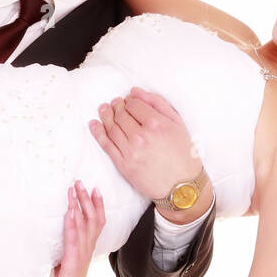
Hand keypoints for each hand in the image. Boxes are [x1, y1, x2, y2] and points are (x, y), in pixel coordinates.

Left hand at [49, 181, 103, 276]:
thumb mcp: (70, 256)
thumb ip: (70, 243)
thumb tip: (62, 228)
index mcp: (88, 244)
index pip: (97, 220)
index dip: (97, 204)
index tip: (94, 188)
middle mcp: (88, 245)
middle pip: (92, 217)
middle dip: (86, 199)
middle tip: (81, 182)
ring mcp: (81, 251)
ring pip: (84, 224)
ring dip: (79, 206)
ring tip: (74, 191)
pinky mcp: (73, 258)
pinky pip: (73, 238)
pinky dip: (72, 224)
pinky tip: (70, 212)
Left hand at [88, 87, 211, 222]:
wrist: (181, 185)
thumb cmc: (183, 153)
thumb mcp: (178, 123)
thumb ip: (158, 104)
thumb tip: (135, 91)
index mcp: (156, 124)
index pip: (133, 104)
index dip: (129, 100)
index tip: (128, 100)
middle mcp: (142, 136)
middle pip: (121, 114)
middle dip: (116, 106)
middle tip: (115, 103)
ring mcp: (130, 151)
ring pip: (111, 127)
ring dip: (105, 115)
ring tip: (103, 109)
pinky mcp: (123, 164)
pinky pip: (106, 144)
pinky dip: (98, 132)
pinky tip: (94, 124)